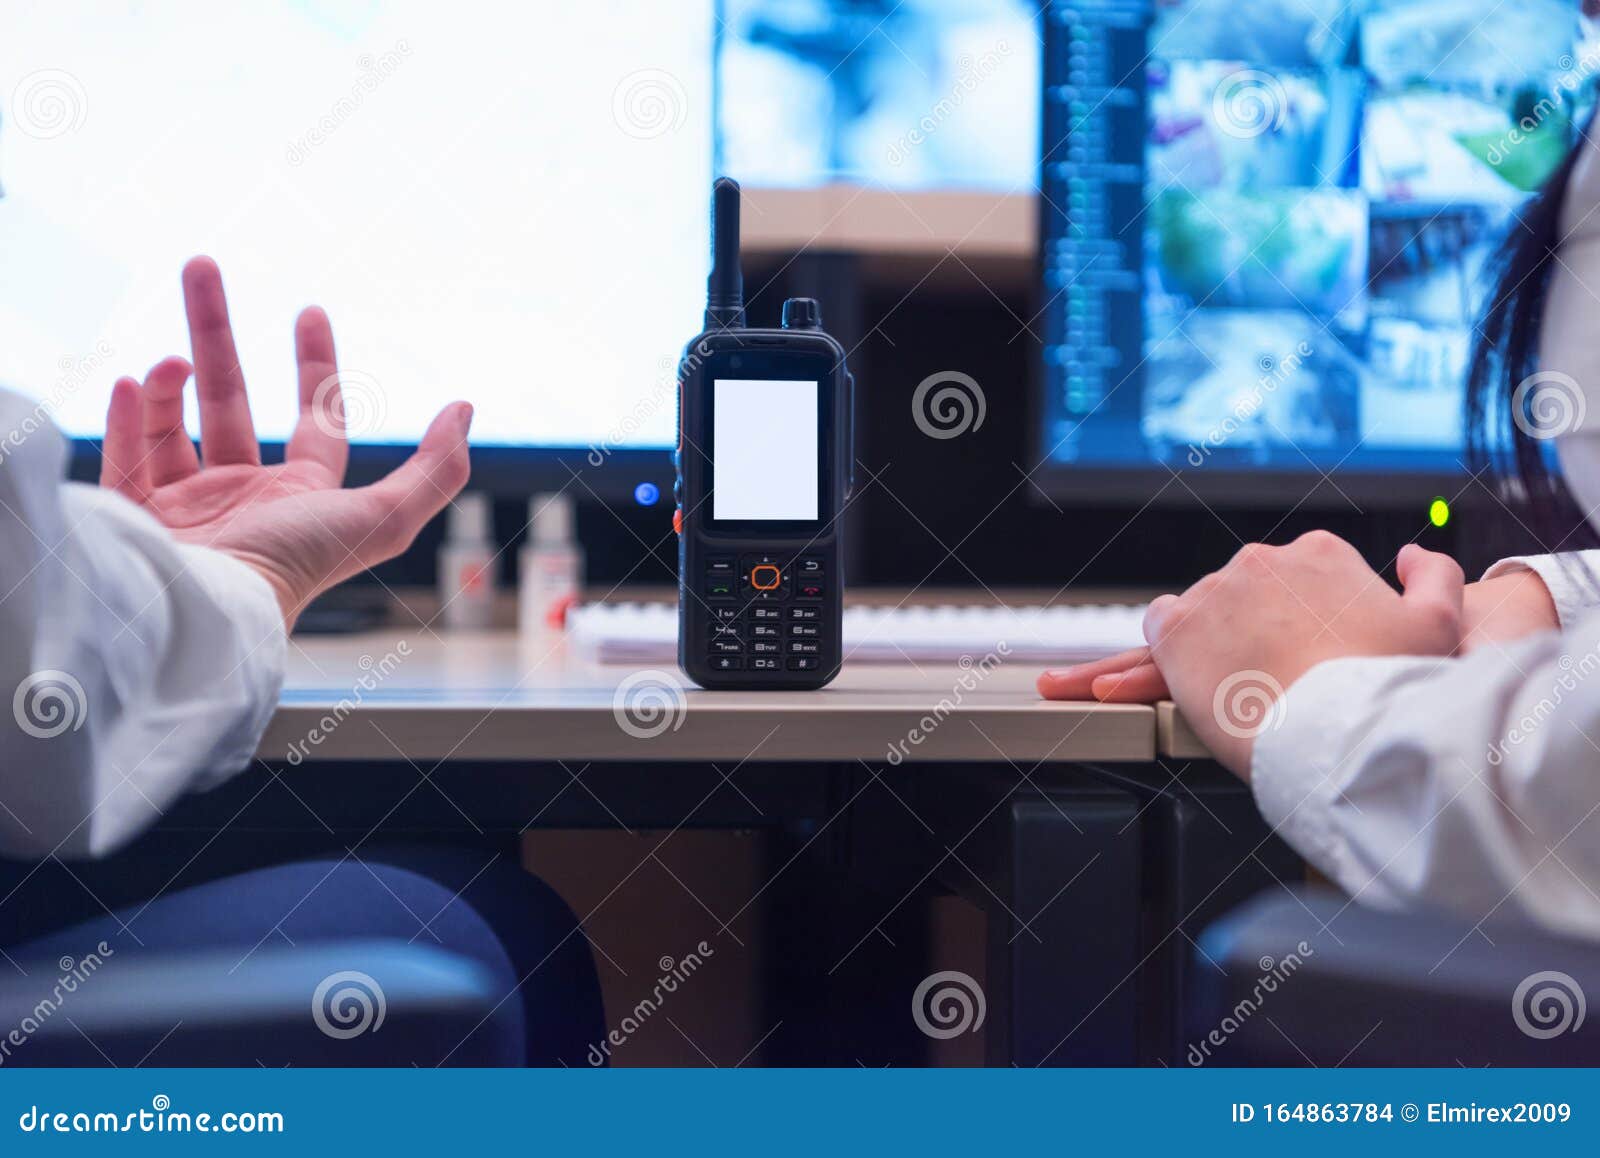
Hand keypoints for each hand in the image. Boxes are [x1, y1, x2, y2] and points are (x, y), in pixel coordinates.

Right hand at [99, 256, 472, 629]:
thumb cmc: (295, 564)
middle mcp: (243, 498)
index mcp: (301, 495)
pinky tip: (130, 382)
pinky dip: (127, 418)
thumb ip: (434, 469)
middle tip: (200, 263)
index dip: (316, 364)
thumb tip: (464, 410)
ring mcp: (184, 509)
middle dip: (215, 330)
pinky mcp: (131, 520)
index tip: (309, 310)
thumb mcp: (384, 517)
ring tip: (166, 361)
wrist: (205, 610)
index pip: (316, 418)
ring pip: (171, 423)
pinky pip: (124, 459)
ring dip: (168, 380)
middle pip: (230, 398)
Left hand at [1136, 532, 1463, 775]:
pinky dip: (1174, 648)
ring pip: (1209, 611)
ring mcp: (1214, 592)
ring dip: (1220, 641)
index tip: (1315, 659)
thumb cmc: (1390, 687)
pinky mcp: (1176, 628)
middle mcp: (1262, 560)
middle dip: (1263, 630)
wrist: (1336, 735)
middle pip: (1253, 594)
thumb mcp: (1440, 625)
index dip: (1309, 623)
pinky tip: (1194, 676)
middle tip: (1280, 680)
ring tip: (1242, 687)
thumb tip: (1408, 557)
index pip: (1303, 579)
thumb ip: (1433, 575)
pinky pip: (1163, 626)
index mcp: (1320, 553)